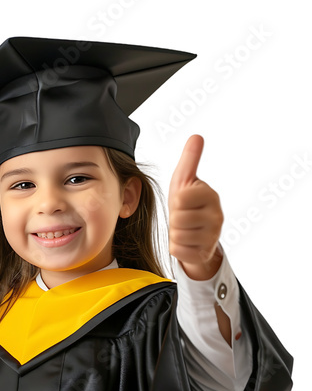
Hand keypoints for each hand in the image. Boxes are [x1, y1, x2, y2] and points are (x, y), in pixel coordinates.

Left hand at [169, 135, 223, 279]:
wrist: (195, 233)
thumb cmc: (187, 203)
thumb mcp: (184, 180)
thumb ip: (190, 160)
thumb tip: (196, 136)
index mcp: (211, 196)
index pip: (180, 198)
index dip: (176, 200)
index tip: (183, 201)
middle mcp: (217, 216)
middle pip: (177, 217)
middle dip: (174, 217)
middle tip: (182, 216)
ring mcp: (212, 237)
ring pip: (176, 235)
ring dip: (174, 232)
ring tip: (184, 228)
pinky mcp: (204, 253)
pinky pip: (177, 250)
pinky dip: (176, 247)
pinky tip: (186, 241)